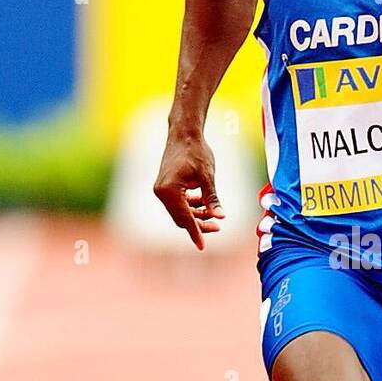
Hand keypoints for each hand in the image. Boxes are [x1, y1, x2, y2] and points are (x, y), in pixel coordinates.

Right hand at [154, 132, 224, 250]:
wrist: (184, 134)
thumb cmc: (197, 152)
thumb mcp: (208, 177)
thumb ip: (212, 198)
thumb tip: (220, 217)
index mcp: (169, 191)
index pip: (185, 218)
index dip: (196, 232)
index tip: (202, 246)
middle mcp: (161, 192)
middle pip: (181, 218)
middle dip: (198, 225)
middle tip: (217, 227)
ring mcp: (161, 190)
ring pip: (179, 212)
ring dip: (196, 216)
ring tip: (214, 215)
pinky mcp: (164, 187)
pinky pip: (177, 204)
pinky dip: (190, 207)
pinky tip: (204, 205)